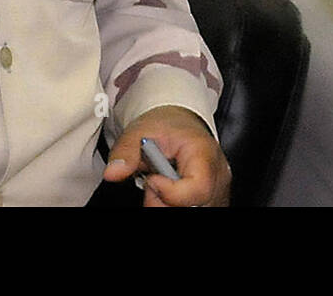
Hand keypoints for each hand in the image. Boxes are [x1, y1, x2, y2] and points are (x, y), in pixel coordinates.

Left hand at [102, 105, 230, 205]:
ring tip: (162, 184)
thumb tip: (113, 173)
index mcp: (204, 153)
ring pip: (194, 210)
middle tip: (154, 179)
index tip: (153, 178)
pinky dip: (178, 204)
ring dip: (170, 204)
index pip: (198, 188)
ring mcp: (219, 190)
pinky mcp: (215, 200)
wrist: (178, 122)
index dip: (170, 192)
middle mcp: (219, 174)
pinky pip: (196, 209)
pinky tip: (171, 192)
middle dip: (165, 200)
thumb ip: (125, 153)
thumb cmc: (165, 126)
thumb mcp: (139, 131)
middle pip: (195, 205)